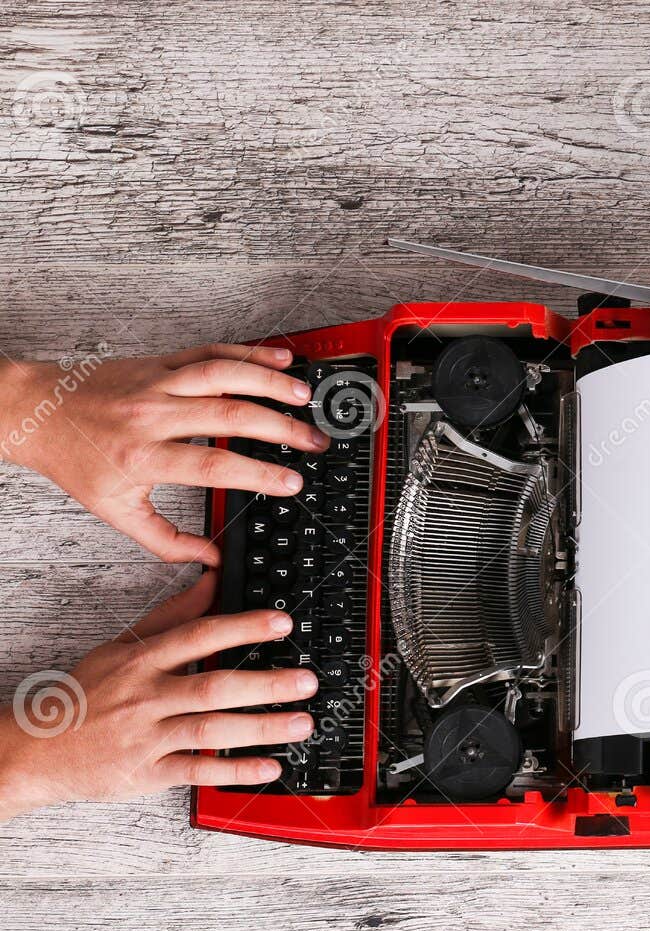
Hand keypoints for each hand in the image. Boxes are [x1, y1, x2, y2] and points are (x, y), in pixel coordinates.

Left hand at [0, 342, 328, 564]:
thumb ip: (165, 541)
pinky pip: (209, 352)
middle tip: (314, 441)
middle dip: (280, 428)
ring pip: (222, 375)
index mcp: (144, 456)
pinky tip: (278, 358)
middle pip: (228, 416)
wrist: (37, 412)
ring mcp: (157, 384)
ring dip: (269, 382)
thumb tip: (210, 559)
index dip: (258, 474)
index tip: (290, 482)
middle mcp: (153, 416)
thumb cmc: (76, 460)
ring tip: (304, 396)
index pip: (213, 465)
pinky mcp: (159, 363)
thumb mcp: (115, 511)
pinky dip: (247, 353)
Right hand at [0, 573, 317, 820]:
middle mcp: (146, 698)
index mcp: (142, 662)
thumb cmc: (87, 694)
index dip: (243, 627)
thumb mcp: (122, 647)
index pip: (199, 637)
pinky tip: (270, 767)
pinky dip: (235, 771)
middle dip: (266, 684)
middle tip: (306, 681)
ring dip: (261, 728)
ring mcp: (147, 737)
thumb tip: (212, 580)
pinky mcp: (148, 773)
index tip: (282, 622)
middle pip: (213, 687)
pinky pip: (198, 772)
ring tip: (302, 723)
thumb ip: (172, 615)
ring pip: (211, 731)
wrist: (38, 749)